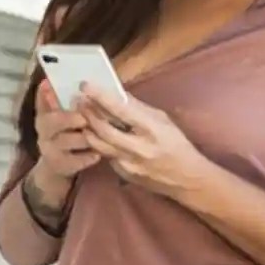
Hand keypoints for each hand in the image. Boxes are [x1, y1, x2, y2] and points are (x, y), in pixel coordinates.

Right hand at [32, 78, 102, 199]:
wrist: (57, 166)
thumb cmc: (65, 134)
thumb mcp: (60, 116)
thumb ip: (57, 100)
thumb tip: (49, 81)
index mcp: (44, 115)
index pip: (42, 102)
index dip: (45, 94)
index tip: (51, 84)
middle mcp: (43, 131)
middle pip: (51, 122)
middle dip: (69, 118)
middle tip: (85, 117)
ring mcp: (50, 149)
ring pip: (66, 141)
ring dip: (84, 137)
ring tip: (100, 134)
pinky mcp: (60, 165)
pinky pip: (75, 160)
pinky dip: (87, 157)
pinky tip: (98, 154)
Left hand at [72, 82, 210, 199]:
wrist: (187, 179)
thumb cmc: (177, 144)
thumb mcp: (163, 120)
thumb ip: (138, 109)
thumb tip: (116, 94)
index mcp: (152, 130)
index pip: (121, 110)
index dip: (100, 97)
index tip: (85, 86)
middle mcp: (139, 148)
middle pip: (103, 129)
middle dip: (88, 113)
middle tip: (78, 100)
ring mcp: (129, 164)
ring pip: (98, 145)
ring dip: (88, 128)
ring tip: (81, 115)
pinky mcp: (123, 175)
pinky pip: (106, 155)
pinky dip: (100, 143)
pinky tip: (96, 134)